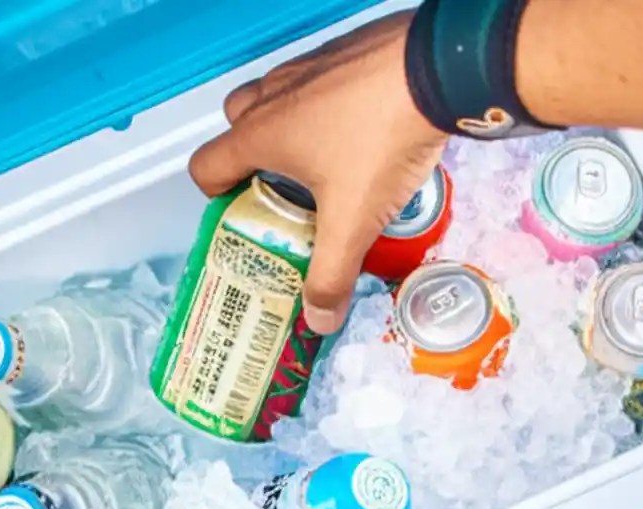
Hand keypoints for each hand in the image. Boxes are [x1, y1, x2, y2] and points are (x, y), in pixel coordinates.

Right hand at [188, 11, 449, 334]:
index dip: (216, 198)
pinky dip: (324, 109)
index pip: (205, 166)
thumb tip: (318, 318)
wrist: (436, 70)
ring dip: (287, 132)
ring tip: (325, 167)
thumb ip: (330, 274)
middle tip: (285, 194)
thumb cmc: (381, 138)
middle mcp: (273, 95)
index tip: (246, 219)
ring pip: (275, 102)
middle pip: (236, 128)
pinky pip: (315, 85)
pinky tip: (361, 133)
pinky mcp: (342, 55)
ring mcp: (306, 69)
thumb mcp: (354, 219)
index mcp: (260, 134)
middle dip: (251, 161)